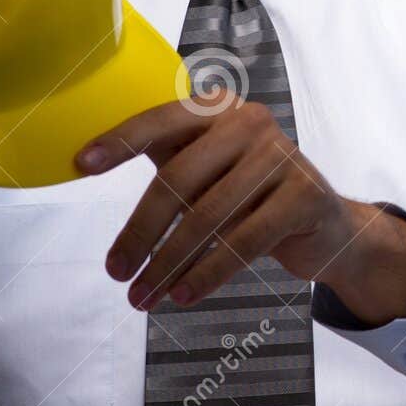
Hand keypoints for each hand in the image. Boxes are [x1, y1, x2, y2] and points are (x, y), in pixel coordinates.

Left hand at [77, 96, 405, 325]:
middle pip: (178, 179)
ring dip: (167, 264)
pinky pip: (243, 241)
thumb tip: (87, 162)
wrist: (324, 225)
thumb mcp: (209, 168)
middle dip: (140, 232)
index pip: (161, 119)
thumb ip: (166, 157)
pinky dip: (207, 273)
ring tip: (143, 297)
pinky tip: (184, 294)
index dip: (120, 140)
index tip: (81, 165)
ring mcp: (281, 156)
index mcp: (218, 108)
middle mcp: (250, 122)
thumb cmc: (250, 194)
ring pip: (207, 217)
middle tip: (116, 272)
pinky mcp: (304, 195)